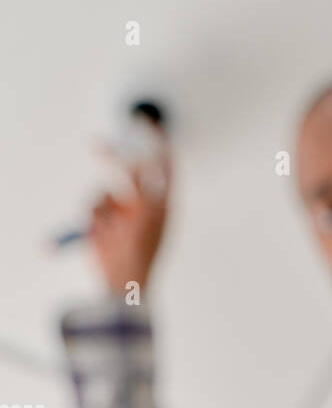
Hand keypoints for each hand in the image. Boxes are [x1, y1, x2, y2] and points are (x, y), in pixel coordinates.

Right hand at [87, 145, 170, 295]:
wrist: (123, 281)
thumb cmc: (143, 251)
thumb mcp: (150, 213)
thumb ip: (149, 184)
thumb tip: (147, 159)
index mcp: (161, 204)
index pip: (163, 166)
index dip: (156, 144)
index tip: (147, 125)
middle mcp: (142, 205)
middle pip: (127, 171)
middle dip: (110, 159)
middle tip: (94, 144)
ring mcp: (122, 214)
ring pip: (104, 193)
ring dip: (101, 208)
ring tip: (106, 228)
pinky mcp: (104, 224)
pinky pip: (93, 208)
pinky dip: (93, 219)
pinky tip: (100, 235)